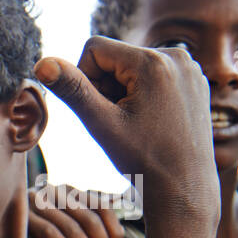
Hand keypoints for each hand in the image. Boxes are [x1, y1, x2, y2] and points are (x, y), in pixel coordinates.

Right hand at [27, 184, 125, 237]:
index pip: (102, 206)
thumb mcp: (67, 225)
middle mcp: (55, 191)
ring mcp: (37, 201)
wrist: (0, 231)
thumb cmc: (40, 232)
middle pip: (89, 217)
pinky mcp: (23, 215)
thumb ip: (89, 230)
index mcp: (70, 190)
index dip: (114, 230)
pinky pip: (50, 231)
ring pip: (71, 225)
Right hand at [34, 40, 219, 228]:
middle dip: (106, 86)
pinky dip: (144, 94)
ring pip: (133, 67)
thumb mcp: (100, 124)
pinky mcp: (195, 80)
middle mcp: (176, 55)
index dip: (85, 79)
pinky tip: (151, 121)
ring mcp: (190, 67)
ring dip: (123, 92)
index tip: (100, 110)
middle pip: (115, 57)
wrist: (185, 188)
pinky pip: (155, 75)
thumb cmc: (143, 160)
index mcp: (153, 61)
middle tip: (119, 121)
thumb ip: (72, 89)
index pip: (94, 49)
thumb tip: (42, 63)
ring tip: (136, 123)